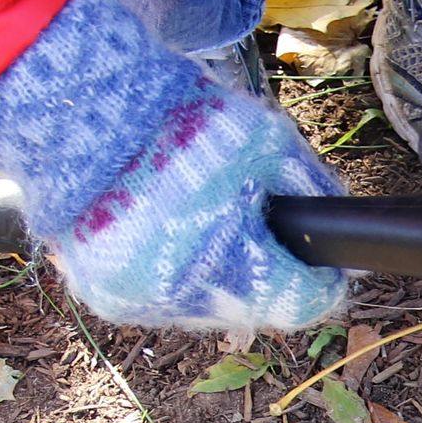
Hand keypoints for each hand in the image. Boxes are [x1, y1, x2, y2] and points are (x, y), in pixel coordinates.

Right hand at [0, 0, 344, 331]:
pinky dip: (165, 270)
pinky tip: (160, 228)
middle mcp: (185, 298)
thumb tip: (341, 227)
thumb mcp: (267, 142)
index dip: (319, 280)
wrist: (81, 114)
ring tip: (199, 220)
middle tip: (249, 224)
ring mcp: (139, 302)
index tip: (321, 263)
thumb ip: (310, 188)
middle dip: (261, 274)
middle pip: (251, 308)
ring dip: (213, 276)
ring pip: (202, 307)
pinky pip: (155, 295)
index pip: (302, 302)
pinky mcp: (102, 296)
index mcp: (233, 265)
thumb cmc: (181, 126)